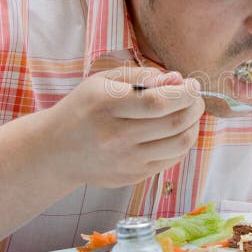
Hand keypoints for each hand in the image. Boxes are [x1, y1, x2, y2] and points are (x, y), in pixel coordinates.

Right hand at [41, 66, 203, 187]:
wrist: (57, 151)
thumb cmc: (84, 108)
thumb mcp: (103, 81)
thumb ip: (142, 75)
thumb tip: (178, 80)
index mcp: (106, 105)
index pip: (158, 101)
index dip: (185, 92)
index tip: (192, 84)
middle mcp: (116, 136)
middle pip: (174, 123)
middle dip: (195, 106)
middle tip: (195, 97)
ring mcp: (126, 160)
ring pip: (180, 143)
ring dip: (193, 125)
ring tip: (189, 112)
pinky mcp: (133, 176)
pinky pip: (172, 158)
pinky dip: (182, 142)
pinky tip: (176, 130)